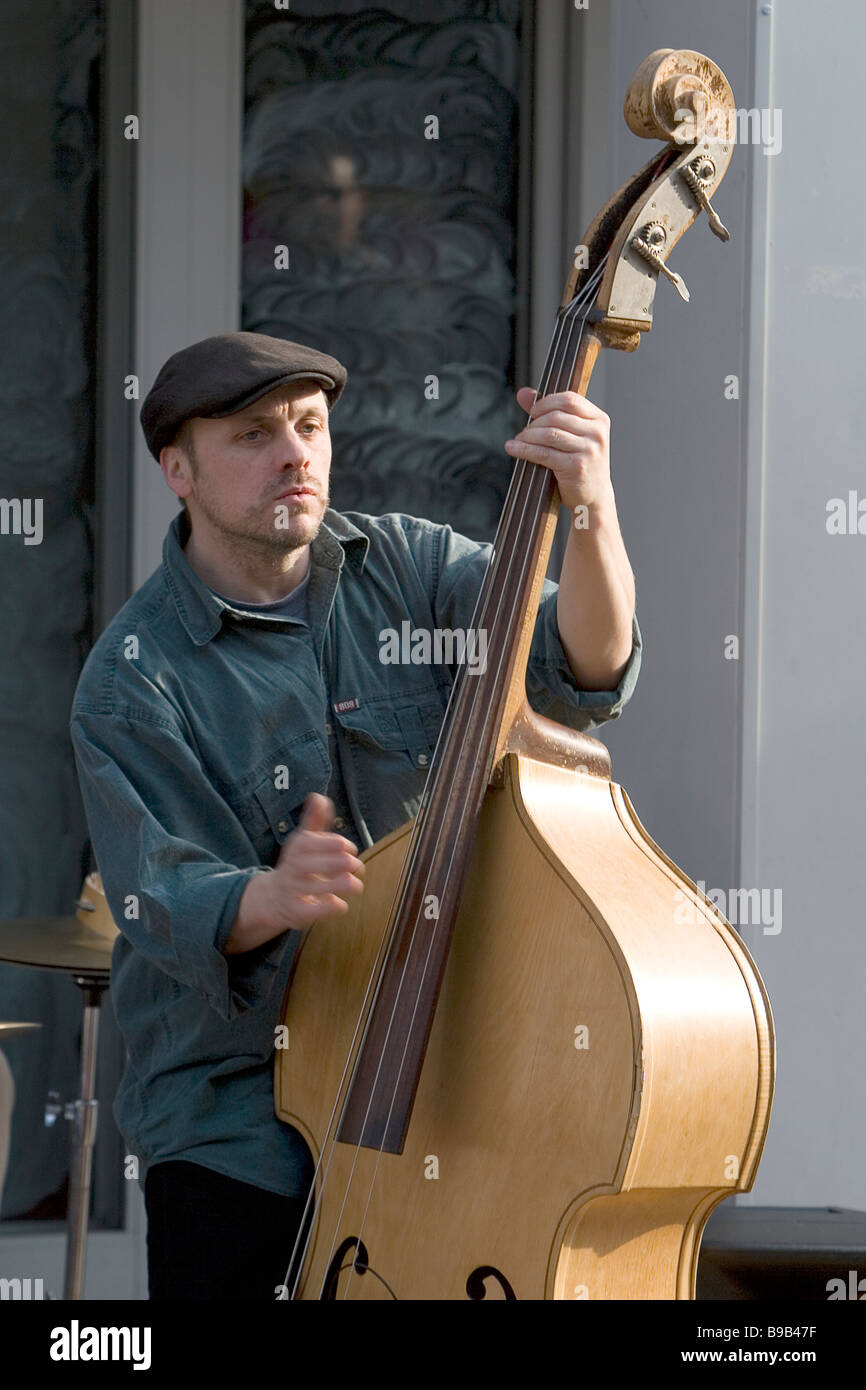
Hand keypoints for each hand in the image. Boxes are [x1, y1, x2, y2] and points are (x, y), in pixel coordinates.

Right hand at [225, 794, 364, 952]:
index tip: (350, 849)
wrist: (274, 896)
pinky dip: (328, 908)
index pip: (317, 843)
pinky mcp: (295, 912)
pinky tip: (340, 904)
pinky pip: (310, 911)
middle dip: (341, 864)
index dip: (336, 844)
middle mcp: (291, 868)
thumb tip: (318, 796)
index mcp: (296, 847)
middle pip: (318, 865)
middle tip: (357, 866)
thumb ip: (314, 820)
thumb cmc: (298, 864)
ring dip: (340, 885)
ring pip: (315, 887)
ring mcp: (292, 891)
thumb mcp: (304, 840)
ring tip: (356, 885)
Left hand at [504, 388, 614, 514]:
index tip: (533, 412)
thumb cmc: (579, 462)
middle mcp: (597, 432)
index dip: (546, 402)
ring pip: (549, 433)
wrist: (593, 496)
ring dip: (527, 436)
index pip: (570, 399)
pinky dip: (524, 450)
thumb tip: (522, 393)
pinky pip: (544, 453)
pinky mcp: (576, 466)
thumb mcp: (571, 435)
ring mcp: (589, 450)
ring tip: (518, 440)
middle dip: (535, 422)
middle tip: (524, 432)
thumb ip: (550, 412)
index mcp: (599, 419)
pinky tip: (512, 449)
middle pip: (556, 416)